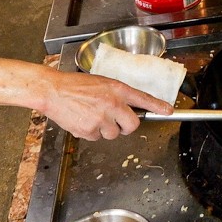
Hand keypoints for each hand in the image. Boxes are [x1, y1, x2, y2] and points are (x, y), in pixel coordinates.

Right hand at [39, 69, 173, 140]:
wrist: (53, 91)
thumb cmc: (76, 85)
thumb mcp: (103, 83)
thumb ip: (117, 95)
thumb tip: (130, 107)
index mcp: (117, 89)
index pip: (143, 99)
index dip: (158, 106)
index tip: (169, 111)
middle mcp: (112, 104)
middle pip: (132, 125)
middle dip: (126, 127)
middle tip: (117, 122)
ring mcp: (101, 118)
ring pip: (113, 134)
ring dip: (106, 129)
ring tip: (93, 116)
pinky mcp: (89, 130)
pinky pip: (97, 138)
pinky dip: (91, 133)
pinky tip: (83, 120)